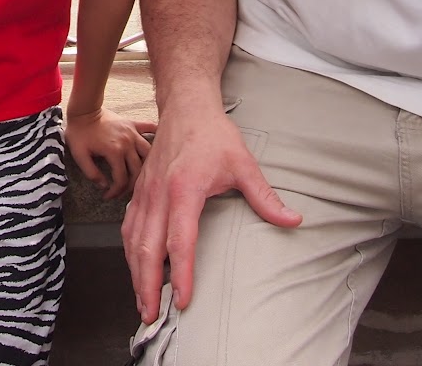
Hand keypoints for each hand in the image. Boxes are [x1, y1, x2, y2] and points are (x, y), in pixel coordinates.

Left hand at [66, 107, 153, 199]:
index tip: (107, 196)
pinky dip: (156, 134)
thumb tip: (104, 185)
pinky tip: (160, 142)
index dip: (116, 191)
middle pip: (138, 170)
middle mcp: (128, 142)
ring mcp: (132, 132)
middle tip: (122, 191)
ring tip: (140, 175)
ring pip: (148, 153)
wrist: (83, 109)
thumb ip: (91, 173)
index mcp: (114, 151)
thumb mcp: (79, 155)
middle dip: (131, 185)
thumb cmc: (79, 132)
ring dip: (147, 166)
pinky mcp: (133, 124)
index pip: (122, 179)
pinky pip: (149, 127)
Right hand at [121, 104, 298, 323]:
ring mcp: (145, 192)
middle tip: (150, 315)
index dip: (181, 273)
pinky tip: (136, 267)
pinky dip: (130, 252)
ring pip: (132, 240)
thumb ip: (265, 196)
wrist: (186, 106)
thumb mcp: (243, 163)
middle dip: (146, 284)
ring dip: (135, 273)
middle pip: (147, 247)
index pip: (180, 240)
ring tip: (141, 301)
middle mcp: (158, 193)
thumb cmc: (213, 134)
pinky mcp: (140, 191)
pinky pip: (128, 227)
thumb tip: (293, 220)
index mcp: (184, 189)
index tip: (183, 299)